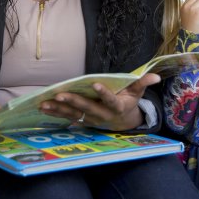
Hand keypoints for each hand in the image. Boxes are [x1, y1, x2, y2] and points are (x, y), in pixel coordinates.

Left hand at [39, 74, 159, 130]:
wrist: (123, 122)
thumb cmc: (128, 101)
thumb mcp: (137, 93)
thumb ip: (143, 83)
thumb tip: (156, 76)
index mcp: (116, 106)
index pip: (110, 100)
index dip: (104, 93)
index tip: (95, 84)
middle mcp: (102, 115)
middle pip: (87, 108)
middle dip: (74, 102)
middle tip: (61, 95)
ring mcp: (91, 119)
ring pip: (74, 115)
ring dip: (58, 110)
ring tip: (44, 103)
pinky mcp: (82, 120)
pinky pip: (67, 117)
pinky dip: (55, 113)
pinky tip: (43, 107)